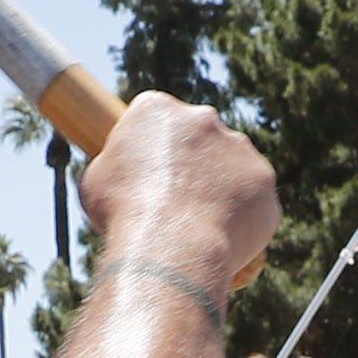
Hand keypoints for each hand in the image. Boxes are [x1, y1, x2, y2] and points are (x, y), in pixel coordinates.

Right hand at [79, 94, 279, 298]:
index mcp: (156, 110)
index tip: (146, 173)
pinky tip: (219, 238)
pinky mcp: (262, 181)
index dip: (150, 147)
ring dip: (219, 188)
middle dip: (190, 163)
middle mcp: (203, 118)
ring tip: (197, 225)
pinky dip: (240, 217)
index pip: (154, 118)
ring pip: (230, 166)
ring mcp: (239, 148)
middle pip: (199, 136)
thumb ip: (114, 165)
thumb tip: (117, 172)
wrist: (168, 247)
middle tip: (175, 199)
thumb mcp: (94, 182)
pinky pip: (252, 200)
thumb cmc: (123, 215)